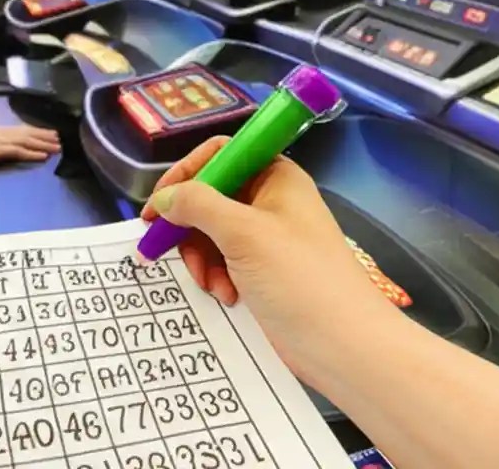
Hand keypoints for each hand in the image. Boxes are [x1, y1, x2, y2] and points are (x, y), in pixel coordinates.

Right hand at [0, 126, 61, 169]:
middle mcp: (1, 132)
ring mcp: (0, 140)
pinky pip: (19, 152)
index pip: (21, 129)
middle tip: (59, 139)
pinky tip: (43, 156)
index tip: (48, 132)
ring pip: (27, 141)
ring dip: (43, 144)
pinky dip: (33, 153)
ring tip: (57, 147)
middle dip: (44, 136)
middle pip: (28, 133)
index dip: (36, 131)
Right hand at [140, 137, 396, 382]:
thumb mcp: (244, 234)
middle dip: (189, 225)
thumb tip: (163, 199)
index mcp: (275, 177)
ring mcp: (267, 237)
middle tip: (164, 249)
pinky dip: (216, 276)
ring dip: (201, 257)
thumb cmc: (298, 277)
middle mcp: (271, 200)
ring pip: (211, 232)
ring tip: (210, 283)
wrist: (342, 343)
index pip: (220, 155)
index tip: (157, 205)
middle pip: (210, 196)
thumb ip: (198, 207)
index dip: (186, 174)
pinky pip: (224, 260)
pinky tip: (226, 295)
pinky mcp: (263, 270)